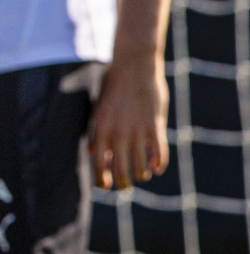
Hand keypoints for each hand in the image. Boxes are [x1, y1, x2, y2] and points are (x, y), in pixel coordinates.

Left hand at [87, 54, 168, 188]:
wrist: (133, 66)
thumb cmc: (112, 85)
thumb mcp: (98, 107)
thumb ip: (96, 131)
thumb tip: (93, 152)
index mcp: (101, 129)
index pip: (99, 163)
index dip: (101, 179)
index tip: (104, 188)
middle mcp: (118, 133)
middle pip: (120, 168)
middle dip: (122, 181)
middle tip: (124, 187)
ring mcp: (138, 131)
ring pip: (140, 164)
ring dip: (140, 174)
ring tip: (140, 176)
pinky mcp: (155, 126)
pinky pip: (159, 153)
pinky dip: (158, 164)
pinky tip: (156, 168)